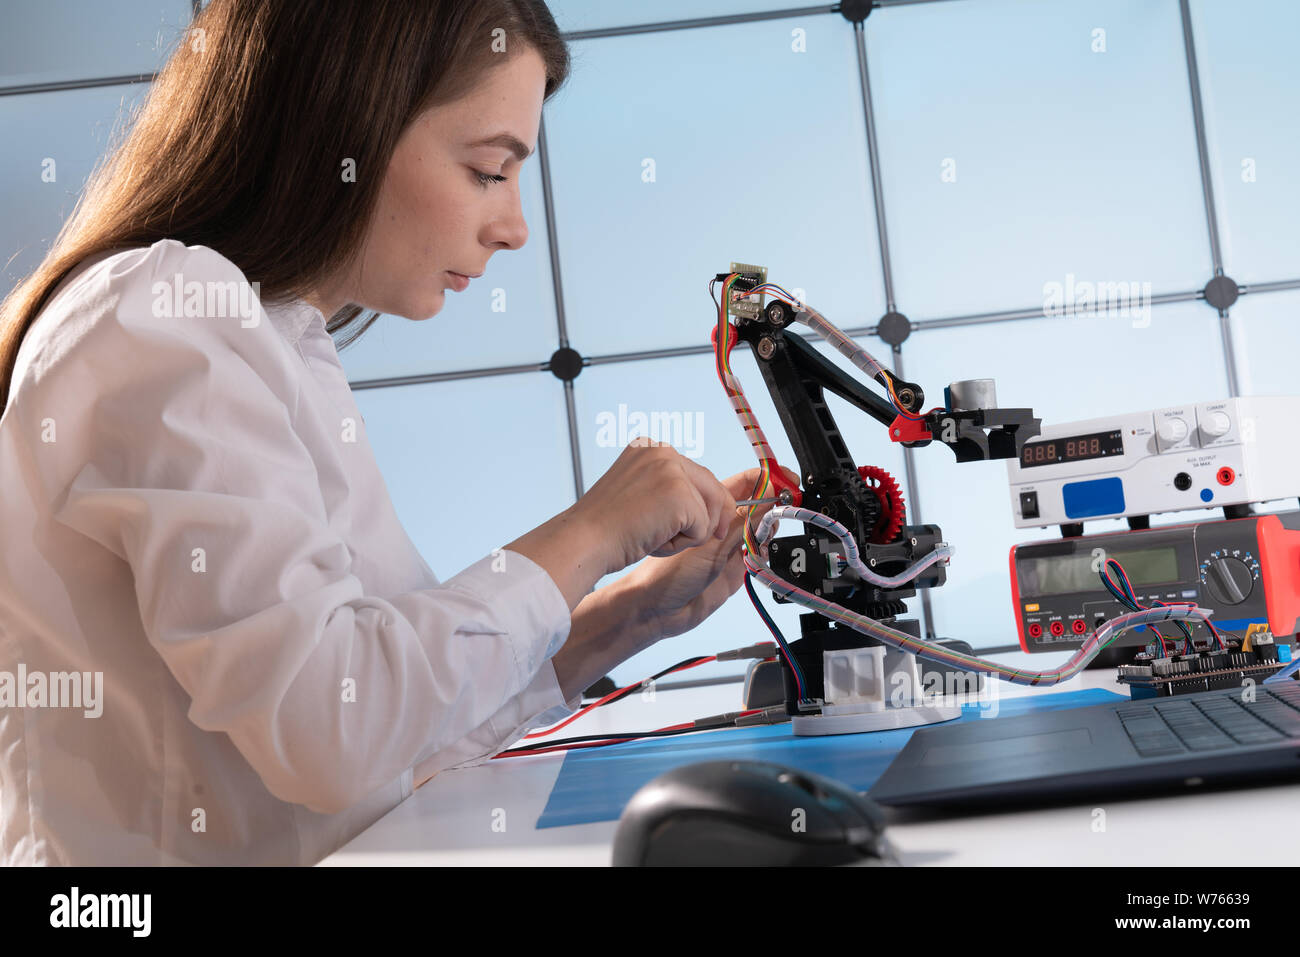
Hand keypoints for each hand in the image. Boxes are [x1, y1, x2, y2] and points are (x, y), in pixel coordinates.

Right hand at [569, 437, 738, 576]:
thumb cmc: (606, 529)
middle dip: (713, 518)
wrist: (584, 540)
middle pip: (712, 486)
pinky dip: (682, 545)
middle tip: (703, 538)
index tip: (709, 525)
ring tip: (653, 538)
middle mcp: (662, 451)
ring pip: (709, 511)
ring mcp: (671, 471)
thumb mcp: (639, 496)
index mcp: (650, 448)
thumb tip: (718, 505)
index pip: (697, 474)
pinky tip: (653, 542)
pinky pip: (703, 529)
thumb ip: (669, 491)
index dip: (708, 502)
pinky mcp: (679, 495)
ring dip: (688, 534)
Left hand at [624, 465, 799, 640]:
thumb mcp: (709, 545)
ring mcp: (729, 546)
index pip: (744, 485)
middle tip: (785, 505)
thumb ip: (742, 524)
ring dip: (769, 528)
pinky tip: (763, 550)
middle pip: (756, 505)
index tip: (785, 480)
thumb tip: (769, 501)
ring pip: (760, 529)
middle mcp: (721, 526)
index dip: (766, 480)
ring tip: (768, 531)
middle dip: (773, 503)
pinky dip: (766, 549)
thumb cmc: (666, 574)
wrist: (660, 611)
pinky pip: (758, 553)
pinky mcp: (736, 568)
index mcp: (708, 508)